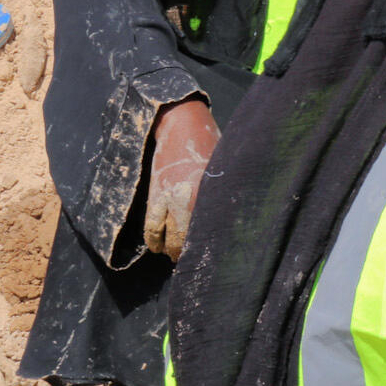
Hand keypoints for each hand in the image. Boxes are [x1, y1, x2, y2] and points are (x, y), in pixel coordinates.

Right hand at [145, 97, 218, 259]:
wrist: (180, 125)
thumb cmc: (210, 145)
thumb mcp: (224, 169)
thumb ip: (222, 193)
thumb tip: (233, 215)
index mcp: (210, 193)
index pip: (211, 228)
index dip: (212, 244)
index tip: (214, 254)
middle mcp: (190, 200)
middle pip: (188, 237)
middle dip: (188, 252)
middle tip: (193, 259)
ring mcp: (170, 199)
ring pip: (168, 236)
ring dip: (170, 249)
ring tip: (175, 257)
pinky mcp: (155, 194)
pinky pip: (152, 224)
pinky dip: (153, 239)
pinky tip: (156, 248)